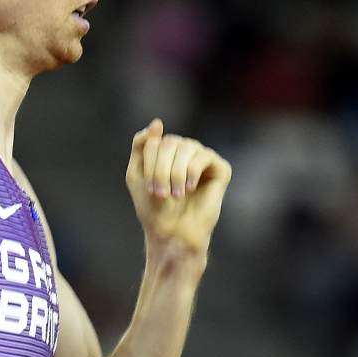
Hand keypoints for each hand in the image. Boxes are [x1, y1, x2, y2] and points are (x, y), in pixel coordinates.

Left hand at [126, 120, 229, 255]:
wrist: (173, 233)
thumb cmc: (154, 208)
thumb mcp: (137, 175)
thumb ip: (141, 147)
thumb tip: (158, 123)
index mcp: (165, 151)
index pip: (154, 141)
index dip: (150, 164)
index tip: (150, 189)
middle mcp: (185, 151)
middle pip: (169, 142)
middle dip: (161, 170)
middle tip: (162, 193)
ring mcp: (203, 159)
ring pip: (187, 147)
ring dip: (176, 172)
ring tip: (176, 194)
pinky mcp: (220, 169)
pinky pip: (205, 156)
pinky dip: (193, 171)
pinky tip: (190, 188)